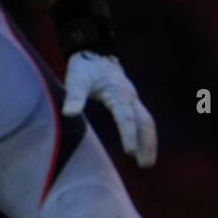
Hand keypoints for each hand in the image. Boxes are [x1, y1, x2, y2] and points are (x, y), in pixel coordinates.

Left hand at [62, 51, 156, 168]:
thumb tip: (68, 114)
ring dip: (149, 141)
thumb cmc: (84, 68)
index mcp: (118, 93)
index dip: (128, 135)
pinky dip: (145, 134)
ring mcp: (133, 98)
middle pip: (145, 122)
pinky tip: (142, 147)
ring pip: (147, 121)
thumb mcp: (76, 80)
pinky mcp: (130, 100)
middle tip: (145, 165)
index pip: (126, 118)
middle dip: (146, 144)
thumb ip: (74, 97)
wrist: (94, 52)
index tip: (129, 152)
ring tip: (146, 162)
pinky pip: (143, 119)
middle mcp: (130, 97)